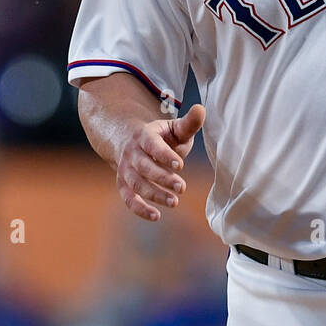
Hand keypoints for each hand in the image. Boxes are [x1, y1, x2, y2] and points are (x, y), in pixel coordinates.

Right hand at [116, 104, 205, 221]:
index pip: (152, 145)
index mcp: (144, 136)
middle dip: (162, 178)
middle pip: (144, 167)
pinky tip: (156, 216)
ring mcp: (126, 170)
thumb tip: (202, 109)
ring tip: (175, 202)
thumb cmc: (160, 137)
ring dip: (154, 194)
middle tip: (182, 187)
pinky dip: (139, 209)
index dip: (164, 155)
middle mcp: (132, 154)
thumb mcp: (174, 128)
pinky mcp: (124, 184)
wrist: (130, 141)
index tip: (180, 165)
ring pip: (137, 184)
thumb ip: (188, 123)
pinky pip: (128, 198)